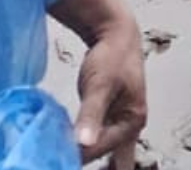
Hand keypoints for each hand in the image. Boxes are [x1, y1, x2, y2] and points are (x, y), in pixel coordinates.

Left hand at [73, 21, 145, 167]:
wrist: (116, 32)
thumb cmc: (112, 55)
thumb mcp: (100, 84)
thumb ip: (91, 114)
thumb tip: (83, 143)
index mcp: (133, 120)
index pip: (103, 148)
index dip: (80, 154)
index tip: (57, 157)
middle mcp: (129, 126)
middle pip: (115, 160)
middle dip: (95, 164)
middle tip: (69, 166)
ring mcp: (120, 122)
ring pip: (105, 151)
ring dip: (88, 156)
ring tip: (67, 160)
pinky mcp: (109, 117)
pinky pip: (99, 141)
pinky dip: (86, 146)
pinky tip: (71, 150)